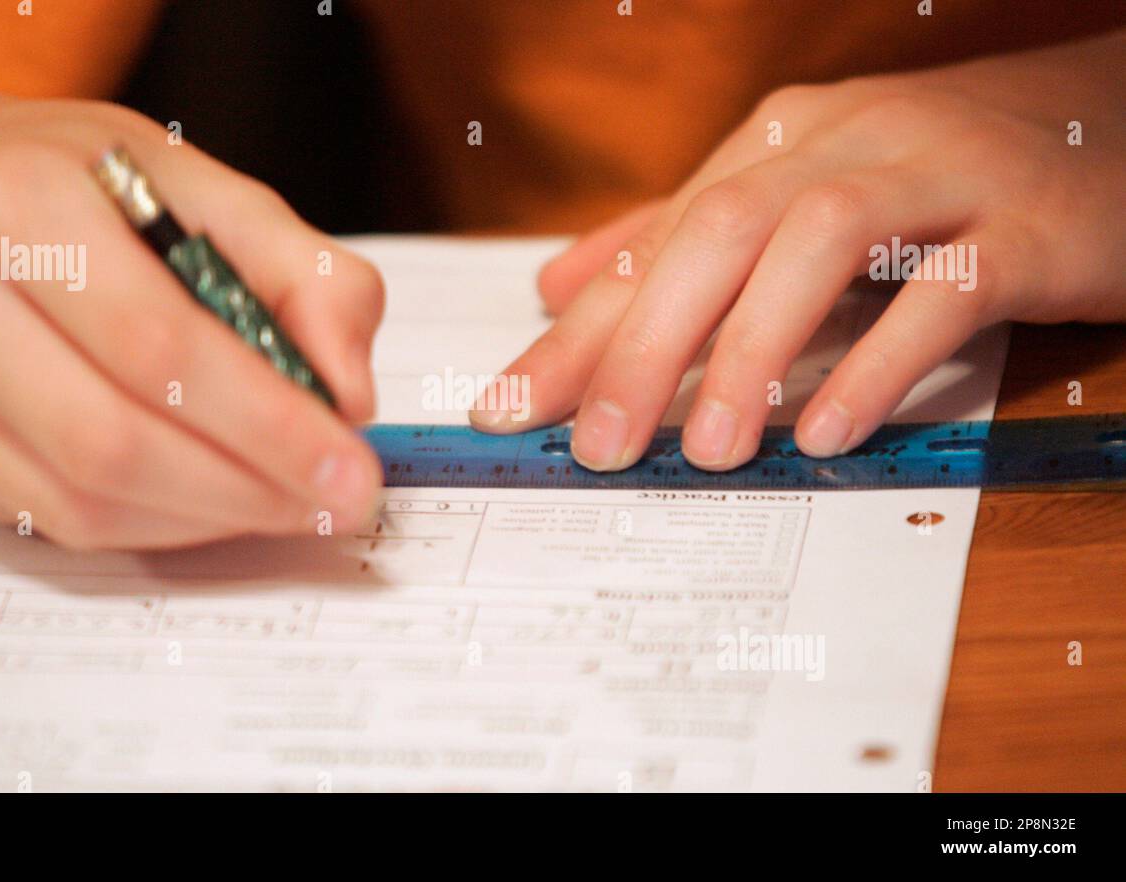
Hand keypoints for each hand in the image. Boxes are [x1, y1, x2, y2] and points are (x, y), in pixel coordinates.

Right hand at [0, 97, 382, 547]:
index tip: (349, 468)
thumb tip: (350, 395)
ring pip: (81, 500)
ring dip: (207, 518)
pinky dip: (155, 526)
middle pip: (111, 440)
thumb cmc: (86, 191)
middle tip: (332, 501)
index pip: (158, 342)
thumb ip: (307, 278)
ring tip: (285, 501)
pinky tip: (211, 501)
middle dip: (246, 487)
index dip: (267, 422)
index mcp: (23, 203)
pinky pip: (55, 521)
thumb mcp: (211, 190)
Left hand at [472, 31, 1125, 470]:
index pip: (656, 240)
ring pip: (821, 242)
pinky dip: (879, 362)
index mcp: (777, 142)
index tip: (512, 408)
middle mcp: (845, 145)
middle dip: (645, 343)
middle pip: (721, 232)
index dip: (579, 330)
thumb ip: (674, 240)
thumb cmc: (929, 177)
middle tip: (597, 445)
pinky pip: (943, 290)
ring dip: (752, 350)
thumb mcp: (790, 195)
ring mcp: (939, 177)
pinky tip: (825, 431)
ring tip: (704, 449)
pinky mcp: (1025, 226)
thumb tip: (556, 286)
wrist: (1108, 122)